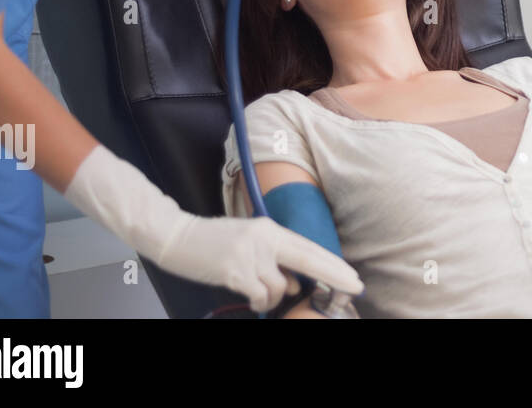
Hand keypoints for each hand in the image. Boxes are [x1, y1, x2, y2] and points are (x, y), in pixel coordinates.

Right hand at [154, 213, 364, 311]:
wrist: (177, 236)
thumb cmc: (214, 241)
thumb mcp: (250, 242)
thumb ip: (274, 259)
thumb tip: (295, 284)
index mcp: (270, 229)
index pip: (309, 247)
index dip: (333, 263)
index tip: (352, 274)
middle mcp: (264, 239)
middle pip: (309, 260)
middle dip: (335, 276)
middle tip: (355, 288)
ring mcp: (250, 255)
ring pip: (280, 287)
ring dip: (274, 297)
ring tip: (259, 293)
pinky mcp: (234, 271)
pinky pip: (261, 295)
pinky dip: (260, 302)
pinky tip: (252, 299)